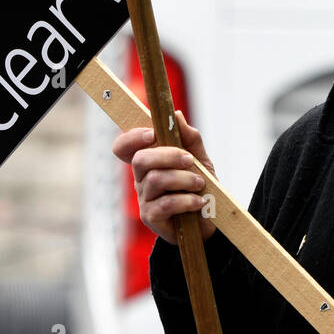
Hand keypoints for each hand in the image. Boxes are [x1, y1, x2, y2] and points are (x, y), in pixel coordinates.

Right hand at [112, 109, 217, 244]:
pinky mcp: (151, 218)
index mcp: (149, 160)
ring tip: (200, 183)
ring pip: (155, 180)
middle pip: (140, 160)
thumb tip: (175, 115)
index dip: (132, 137)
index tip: (153, 134)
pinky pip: (165, 204)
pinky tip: (199, 202)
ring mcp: (144, 198)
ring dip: (183, 179)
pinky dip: (186, 200)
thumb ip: (189, 138)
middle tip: (190, 160)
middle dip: (168, 156)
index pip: (124, 146)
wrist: (209, 218)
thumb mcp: (200, 158)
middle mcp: (141, 178)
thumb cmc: (200, 185)